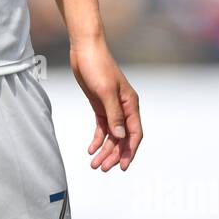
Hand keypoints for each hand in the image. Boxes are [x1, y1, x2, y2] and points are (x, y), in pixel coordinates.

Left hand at [69, 36, 141, 171]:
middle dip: (114, 155)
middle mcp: (124, 108)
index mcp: (131, 105)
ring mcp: (112, 107)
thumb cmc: (98, 66)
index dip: (130, 151)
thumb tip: (121, 137)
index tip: (122, 167)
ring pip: (112, 135)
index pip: (134, 134)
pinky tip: (90, 149)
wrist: (84, 50)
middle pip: (122, 138)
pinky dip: (97, 139)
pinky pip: (102, 127)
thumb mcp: (105, 92)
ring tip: (94, 164)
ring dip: (104, 150)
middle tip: (102, 168)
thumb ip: (114, 115)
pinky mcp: (100, 105)